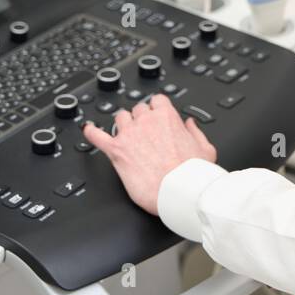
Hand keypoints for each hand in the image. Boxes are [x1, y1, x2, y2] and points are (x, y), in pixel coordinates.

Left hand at [82, 93, 217, 215]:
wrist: (179, 193)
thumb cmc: (192, 174)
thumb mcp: (206, 148)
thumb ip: (196, 131)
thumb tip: (190, 124)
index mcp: (168, 117)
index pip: (157, 101)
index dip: (156, 109)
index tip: (157, 116)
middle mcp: (146, 122)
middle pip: (138, 109)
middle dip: (140, 118)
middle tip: (145, 132)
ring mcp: (130, 135)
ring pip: (120, 118)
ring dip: (123, 124)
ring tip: (126, 134)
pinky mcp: (117, 151)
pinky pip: (97, 136)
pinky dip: (91, 132)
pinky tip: (88, 130)